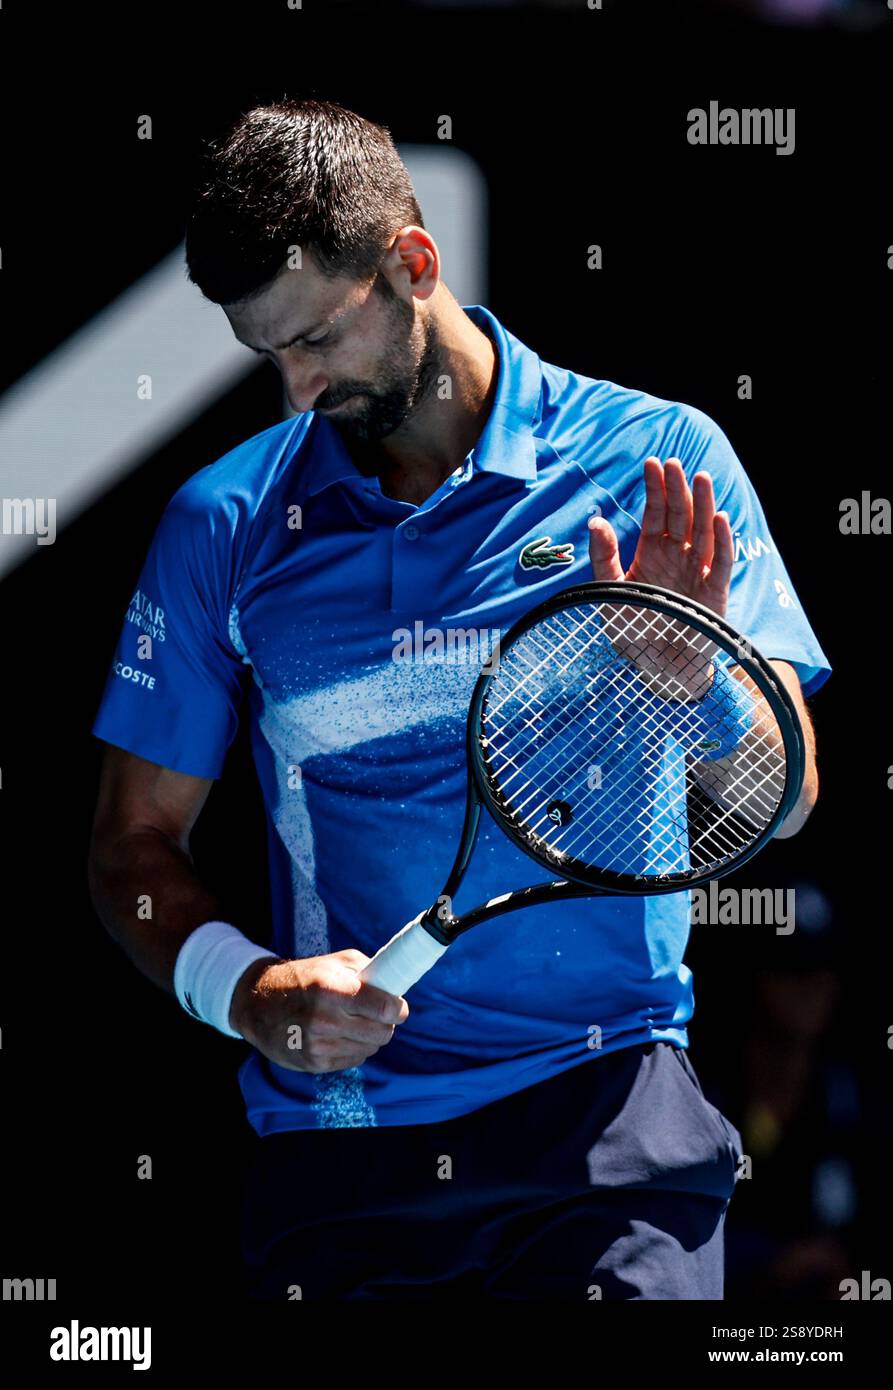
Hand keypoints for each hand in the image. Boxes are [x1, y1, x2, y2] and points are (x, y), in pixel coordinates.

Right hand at [229, 949, 408, 1073]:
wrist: (257, 1004)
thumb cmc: (302, 978)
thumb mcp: (333, 962)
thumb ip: (367, 972)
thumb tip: (397, 987)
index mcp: (331, 988)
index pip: (383, 1008)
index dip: (398, 1009)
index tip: (398, 1007)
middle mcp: (324, 1019)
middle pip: (382, 1032)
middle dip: (385, 1023)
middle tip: (377, 1014)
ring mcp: (318, 1045)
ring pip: (370, 1048)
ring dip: (369, 1036)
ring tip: (352, 1022)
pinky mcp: (313, 1063)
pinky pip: (353, 1060)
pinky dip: (354, 1048)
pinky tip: (339, 1035)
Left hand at [588, 459, 732, 698]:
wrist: (656, 669)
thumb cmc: (632, 631)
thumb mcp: (607, 591)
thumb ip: (603, 557)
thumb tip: (594, 521)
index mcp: (653, 553)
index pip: (656, 514)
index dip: (655, 490)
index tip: (652, 463)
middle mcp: (678, 557)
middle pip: (681, 516)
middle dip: (678, 489)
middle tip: (674, 462)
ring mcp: (699, 572)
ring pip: (704, 531)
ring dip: (703, 505)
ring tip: (701, 477)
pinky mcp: (716, 593)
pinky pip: (721, 563)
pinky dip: (723, 541)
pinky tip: (720, 518)